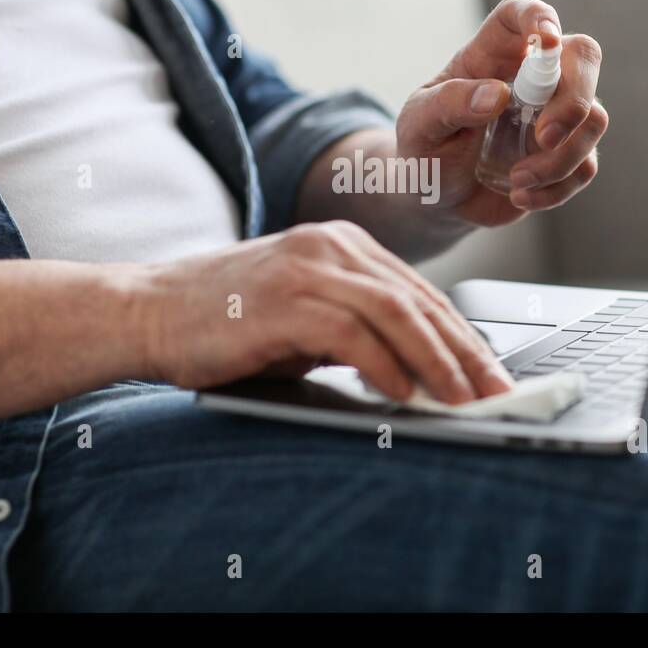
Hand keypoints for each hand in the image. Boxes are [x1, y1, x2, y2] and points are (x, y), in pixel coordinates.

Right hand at [139, 221, 513, 402]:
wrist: (147, 310)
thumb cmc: (224, 322)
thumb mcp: (304, 320)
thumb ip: (358, 333)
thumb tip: (420, 375)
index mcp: (343, 245)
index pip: (422, 294)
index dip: (464, 338)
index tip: (494, 377)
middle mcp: (333, 245)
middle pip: (421, 301)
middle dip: (467, 354)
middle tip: (499, 395)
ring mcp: (309, 267)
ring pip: (397, 313)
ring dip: (438, 363)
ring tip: (465, 402)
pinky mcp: (285, 297)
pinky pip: (353, 333)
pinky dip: (385, 365)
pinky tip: (404, 395)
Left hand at [396, 0, 607, 226]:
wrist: (436, 198)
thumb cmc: (426, 149)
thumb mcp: (420, 125)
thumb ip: (450, 104)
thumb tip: (496, 95)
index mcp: (491, 55)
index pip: (522, 12)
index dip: (539, 16)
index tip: (545, 42)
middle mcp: (532, 77)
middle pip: (583, 56)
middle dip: (575, 99)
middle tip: (543, 138)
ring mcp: (555, 115)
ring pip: (594, 118)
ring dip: (560, 158)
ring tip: (516, 179)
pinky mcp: (566, 154)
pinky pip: (586, 165)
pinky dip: (555, 187)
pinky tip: (519, 195)